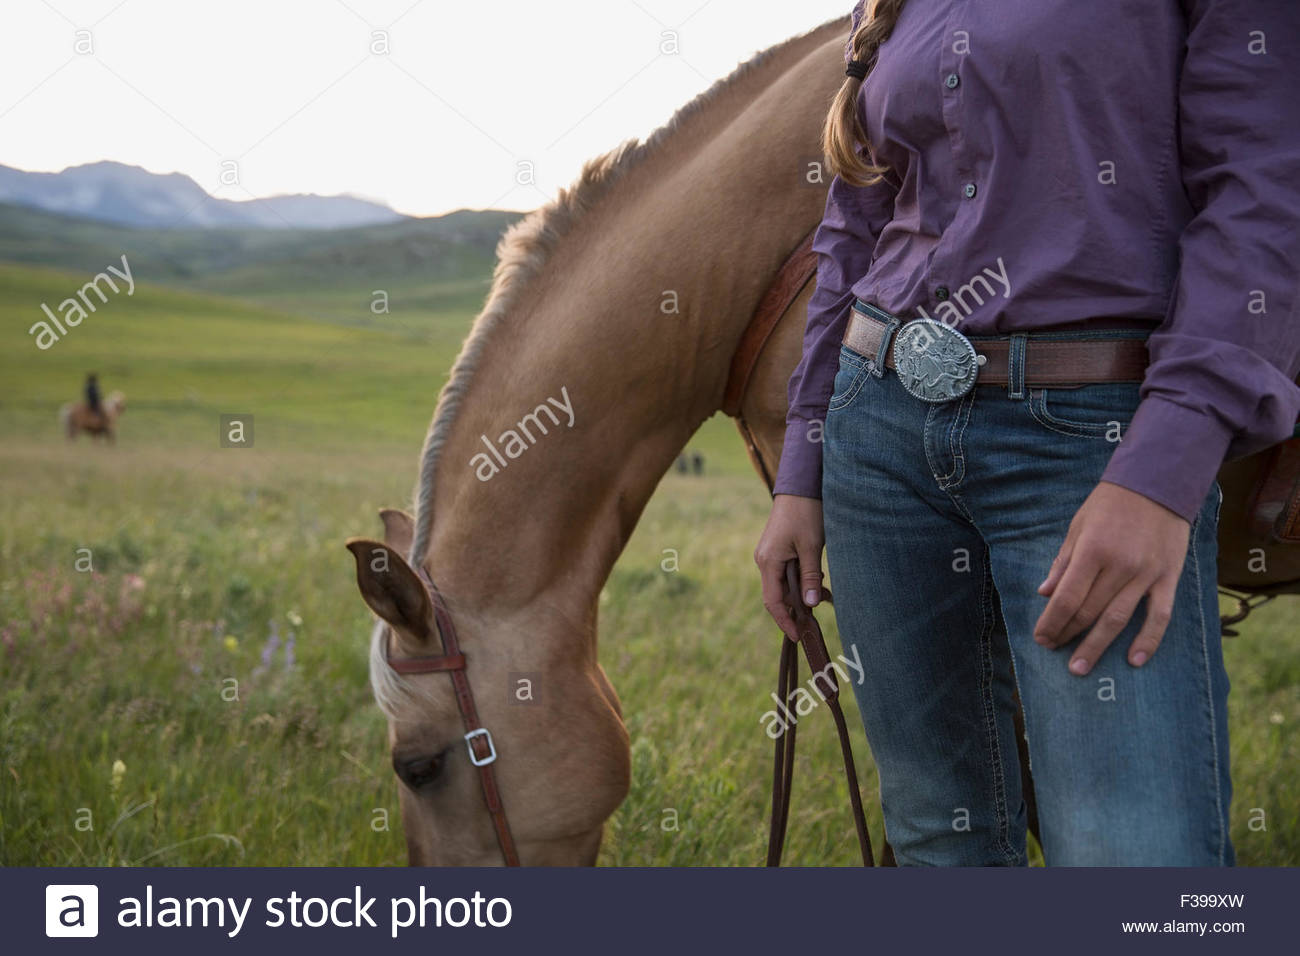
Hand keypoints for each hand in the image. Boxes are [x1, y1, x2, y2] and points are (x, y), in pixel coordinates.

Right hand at [755, 494, 827, 640]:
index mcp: (768, 561)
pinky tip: (819, 580)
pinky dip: (801, 579)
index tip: (798, 636)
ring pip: (784, 584)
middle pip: (778, 595)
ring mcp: (769, 555)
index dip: (784, 621)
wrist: (801, 486)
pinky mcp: (777, 550)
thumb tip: (810, 605)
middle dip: (798, 606)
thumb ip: (810, 577)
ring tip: (826, 595)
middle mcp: (764, 560)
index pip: (772, 601)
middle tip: (821, 612)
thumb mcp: (812, 547)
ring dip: (802, 592)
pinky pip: (786, 573)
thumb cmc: (806, 513)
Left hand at [1034, 481, 1189, 675]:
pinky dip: (1148, 640)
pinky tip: (1134, 660)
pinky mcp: (1169, 578)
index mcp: (1092, 551)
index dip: (1051, 622)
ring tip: (1079, 668)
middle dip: (1067, 634)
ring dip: (1096, 646)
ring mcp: (1147, 574)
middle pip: (1089, 612)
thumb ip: (1063, 562)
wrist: (1158, 483)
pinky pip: (1159, 615)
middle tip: (1054, 651)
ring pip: (1118, 619)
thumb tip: (1044, 594)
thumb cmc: (1111, 504)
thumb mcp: (1078, 526)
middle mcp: (1120, 566)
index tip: (1040, 638)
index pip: (1067, 598)